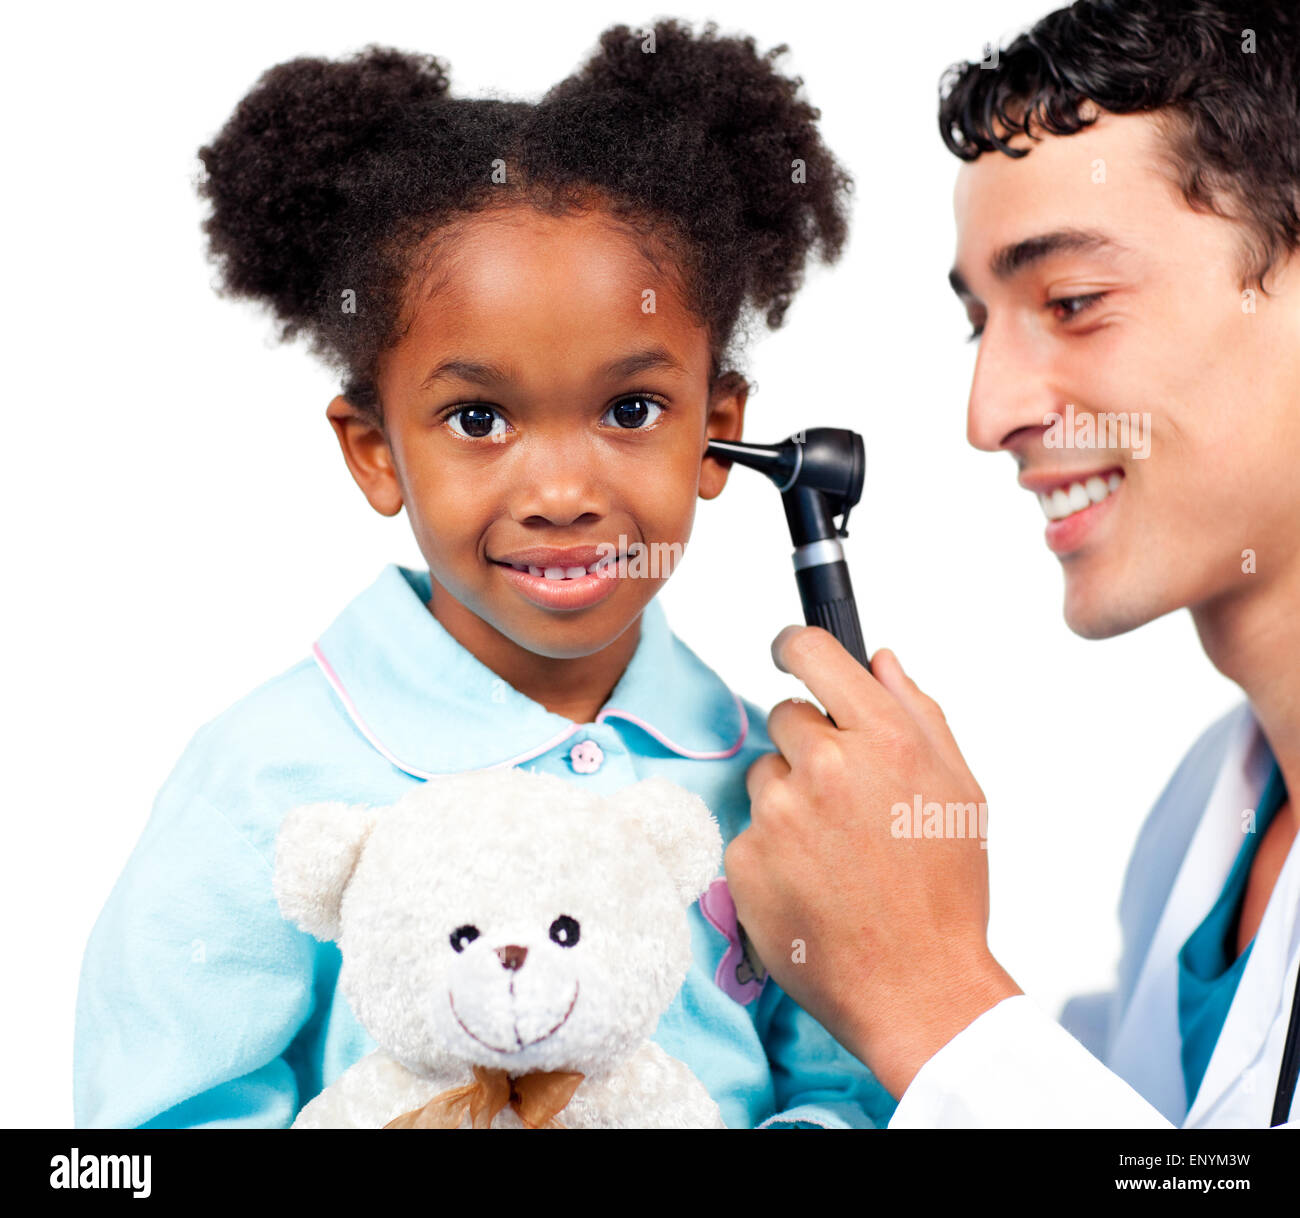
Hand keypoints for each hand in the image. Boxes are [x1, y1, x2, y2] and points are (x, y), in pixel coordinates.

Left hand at [724, 625, 1020, 1098]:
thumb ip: (919, 712)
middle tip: (845, 797)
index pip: (811, 651)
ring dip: (790, 798)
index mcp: (883, 739)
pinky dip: (772, 849)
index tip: (789, 651)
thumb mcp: (960, 791)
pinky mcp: (745, 860)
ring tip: (834, 851)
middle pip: (785, 716)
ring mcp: (778, 815)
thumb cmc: (945, 893)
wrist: (917, 990)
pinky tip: (811, 881)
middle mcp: (824, 767)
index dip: (795, 646)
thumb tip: (881, 659)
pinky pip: (749, 830)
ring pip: (765, 775)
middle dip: (810, 744)